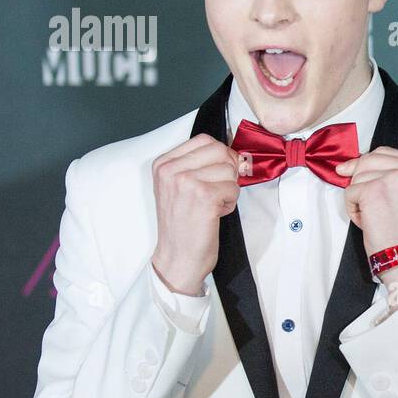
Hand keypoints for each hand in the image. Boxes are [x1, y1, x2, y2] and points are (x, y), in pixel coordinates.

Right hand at [150, 134, 241, 295]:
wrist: (177, 258)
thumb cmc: (182, 225)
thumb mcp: (179, 187)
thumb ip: (197, 165)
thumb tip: (232, 151)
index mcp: (163, 164)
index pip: (205, 140)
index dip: (221, 155)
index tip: (218, 174)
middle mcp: (171, 170)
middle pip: (220, 150)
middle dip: (229, 170)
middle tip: (220, 190)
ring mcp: (186, 181)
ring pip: (229, 169)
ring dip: (229, 190)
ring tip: (213, 205)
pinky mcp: (204, 195)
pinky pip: (234, 188)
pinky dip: (230, 203)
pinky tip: (215, 214)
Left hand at [337, 147, 397, 305]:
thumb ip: (388, 173)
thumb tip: (346, 166)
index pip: (383, 153)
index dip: (369, 168)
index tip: (371, 186)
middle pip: (368, 160)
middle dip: (362, 182)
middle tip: (375, 206)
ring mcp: (393, 177)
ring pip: (357, 176)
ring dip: (359, 198)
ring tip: (377, 216)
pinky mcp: (373, 189)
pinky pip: (349, 192)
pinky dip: (354, 210)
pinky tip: (370, 221)